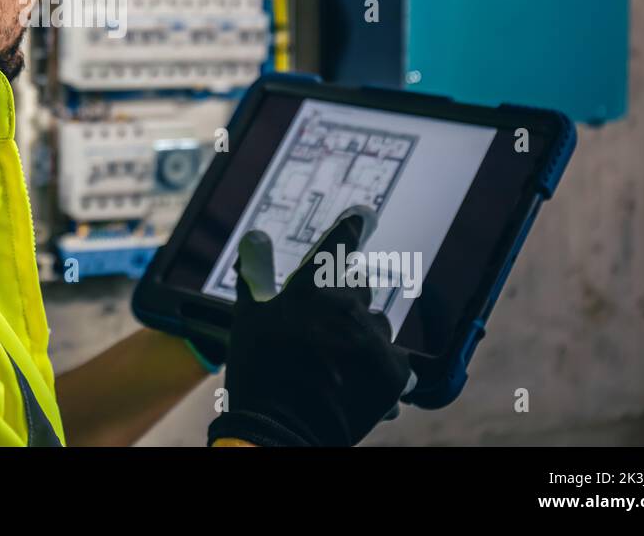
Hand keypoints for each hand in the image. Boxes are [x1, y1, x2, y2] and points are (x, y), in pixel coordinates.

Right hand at [208, 206, 413, 446]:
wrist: (281, 430)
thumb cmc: (260, 368)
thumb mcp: (249, 316)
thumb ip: (256, 271)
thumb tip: (257, 234)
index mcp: (311, 288)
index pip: (339, 244)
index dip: (353, 225)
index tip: (365, 213)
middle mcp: (348, 306)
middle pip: (358, 286)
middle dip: (345, 298)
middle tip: (324, 325)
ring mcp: (373, 339)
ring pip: (375, 324)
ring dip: (361, 335)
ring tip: (337, 361)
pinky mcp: (394, 371)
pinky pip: (391, 358)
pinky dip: (377, 368)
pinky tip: (354, 382)